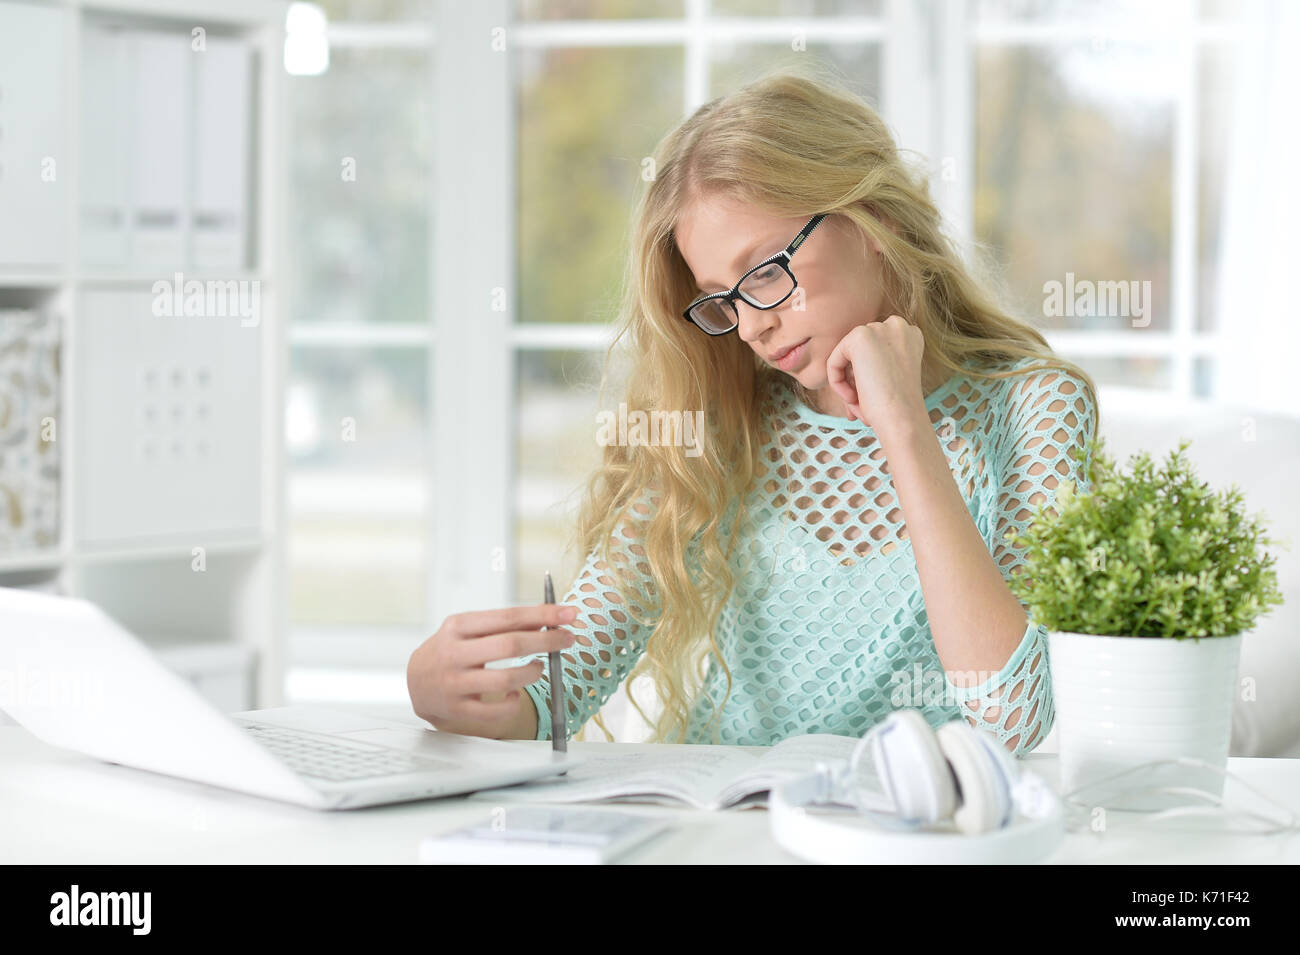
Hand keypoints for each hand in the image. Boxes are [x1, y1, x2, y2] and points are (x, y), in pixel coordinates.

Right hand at [407, 603, 577, 737]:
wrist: (417, 681)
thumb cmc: (452, 650)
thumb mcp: (470, 629)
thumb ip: (504, 624)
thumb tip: (546, 620)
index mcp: (458, 626)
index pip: (508, 617)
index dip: (542, 614)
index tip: (568, 613)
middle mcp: (454, 653)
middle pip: (510, 645)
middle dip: (547, 641)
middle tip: (568, 639)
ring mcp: (454, 683)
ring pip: (506, 679)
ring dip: (532, 673)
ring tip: (539, 668)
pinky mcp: (457, 709)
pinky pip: (496, 711)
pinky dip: (513, 702)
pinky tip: (515, 694)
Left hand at [825, 314, 926, 432]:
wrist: (903, 417)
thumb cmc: (899, 407)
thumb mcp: (891, 378)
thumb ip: (874, 364)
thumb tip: (853, 366)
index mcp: (911, 335)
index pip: (876, 352)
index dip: (870, 377)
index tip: (871, 398)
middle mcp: (898, 326)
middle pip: (861, 353)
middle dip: (856, 381)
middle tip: (858, 407)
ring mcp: (879, 328)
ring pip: (847, 357)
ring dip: (849, 384)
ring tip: (857, 406)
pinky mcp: (860, 337)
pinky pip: (834, 361)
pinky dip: (837, 382)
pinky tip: (852, 398)